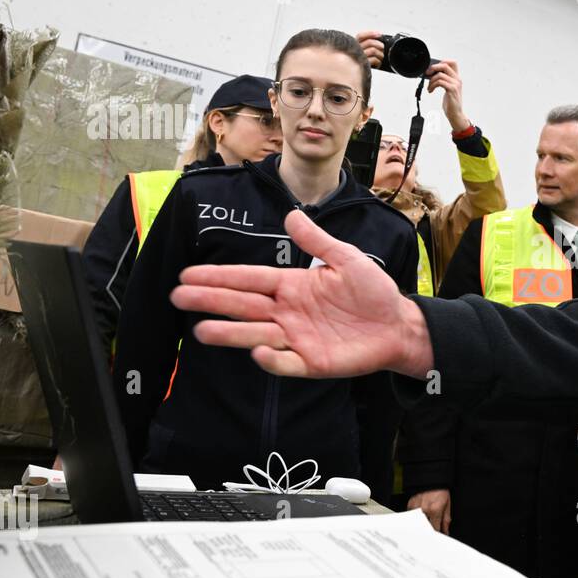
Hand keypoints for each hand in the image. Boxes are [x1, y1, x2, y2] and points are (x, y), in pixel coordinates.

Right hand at [170, 209, 434, 378]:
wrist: (399, 326)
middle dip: (211, 300)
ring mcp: (297, 338)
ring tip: (200, 330)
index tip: (189, 274)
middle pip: (243, 305)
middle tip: (178, 297)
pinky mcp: (311, 362)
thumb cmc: (374, 292)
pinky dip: (271, 359)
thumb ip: (318, 241)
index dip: (220, 277)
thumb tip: (291, 215)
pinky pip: (286, 362)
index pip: (249, 279)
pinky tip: (256, 350)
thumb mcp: (347, 259)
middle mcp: (288, 311)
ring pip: (255, 334)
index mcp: (293, 285)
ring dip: (229, 332)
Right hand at [356, 30, 384, 68]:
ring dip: (380, 54)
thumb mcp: (359, 54)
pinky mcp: (363, 65)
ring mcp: (359, 58)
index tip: (379, 34)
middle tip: (382, 48)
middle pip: (370, 42)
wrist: (351, 78)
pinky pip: (374, 59)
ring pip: (373, 50)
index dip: (371, 34)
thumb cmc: (358, 65)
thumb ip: (365, 47)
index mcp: (353, 46)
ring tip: (381, 58)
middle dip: (379, 44)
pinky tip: (378, 64)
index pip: (361, 36)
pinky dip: (378, 62)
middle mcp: (354, 50)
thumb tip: (379, 41)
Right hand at [407, 489, 451, 532]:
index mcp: (435, 510)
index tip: (437, 534)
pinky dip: (416, 517)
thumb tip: (445, 531)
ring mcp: (416, 507)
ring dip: (422, 523)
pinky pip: (413, 516)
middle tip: (432, 527)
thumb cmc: (440, 491)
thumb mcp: (447, 505)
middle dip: (429, 529)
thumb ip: (446, 520)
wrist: (432, 479)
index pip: (435, 529)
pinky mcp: (410, 505)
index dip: (437, 533)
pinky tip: (421, 512)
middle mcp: (424, 510)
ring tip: (426, 518)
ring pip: (418, 522)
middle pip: (425, 527)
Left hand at [424, 59, 469, 132]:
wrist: (455, 114)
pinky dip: (432, 85)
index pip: (453, 62)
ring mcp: (455, 84)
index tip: (434, 68)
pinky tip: (430, 90)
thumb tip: (431, 73)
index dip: (442, 61)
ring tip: (429, 87)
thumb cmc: (451, 102)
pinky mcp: (452, 90)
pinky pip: (439, 82)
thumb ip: (443, 80)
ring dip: (431, 80)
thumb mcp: (447, 88)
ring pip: (440, 74)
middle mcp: (457, 79)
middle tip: (427, 74)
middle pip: (445, 65)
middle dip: (433, 68)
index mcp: (457, 78)